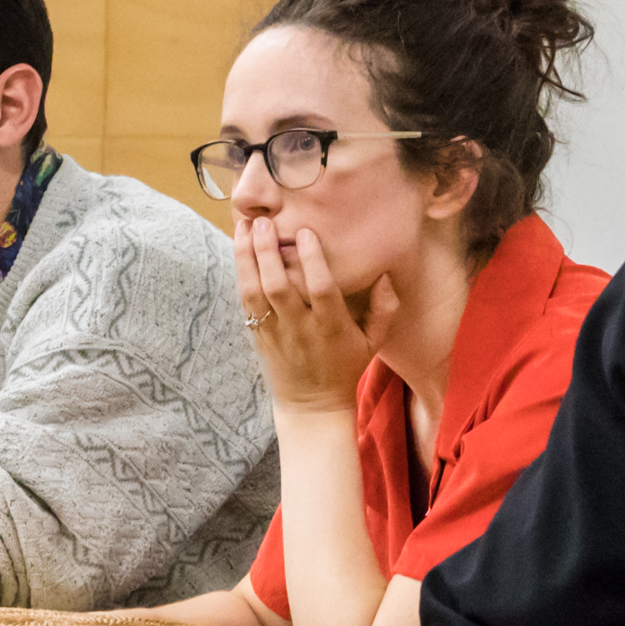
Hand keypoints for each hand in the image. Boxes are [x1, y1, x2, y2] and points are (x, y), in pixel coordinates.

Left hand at [238, 216, 396, 413]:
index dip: (312, 260)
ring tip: (244, 226)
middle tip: (264, 221)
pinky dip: (240, 273)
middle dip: (268, 252)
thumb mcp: (374, 342)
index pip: (320, 289)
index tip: (306, 232)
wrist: (311, 404)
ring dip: (246, 257)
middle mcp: (300, 328)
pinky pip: (245, 301)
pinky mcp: (258, 334)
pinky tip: (239, 247)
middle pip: (278, 286)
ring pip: (254, 291)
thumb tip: (385, 275)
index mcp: (332, 328)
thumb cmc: (345, 366)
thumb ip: (385, 309)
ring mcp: (275, 331)